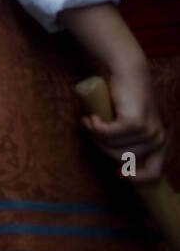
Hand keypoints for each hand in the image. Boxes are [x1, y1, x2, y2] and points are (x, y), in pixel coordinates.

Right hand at [82, 65, 166, 182]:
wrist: (128, 74)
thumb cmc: (125, 100)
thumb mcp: (130, 126)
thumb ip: (127, 142)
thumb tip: (117, 164)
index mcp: (159, 143)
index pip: (153, 173)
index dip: (134, 177)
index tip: (117, 173)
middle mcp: (158, 139)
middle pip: (123, 160)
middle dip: (103, 148)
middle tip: (93, 131)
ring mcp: (149, 132)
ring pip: (114, 149)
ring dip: (96, 137)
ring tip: (91, 121)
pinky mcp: (136, 123)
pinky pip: (109, 135)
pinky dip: (96, 128)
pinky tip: (92, 118)